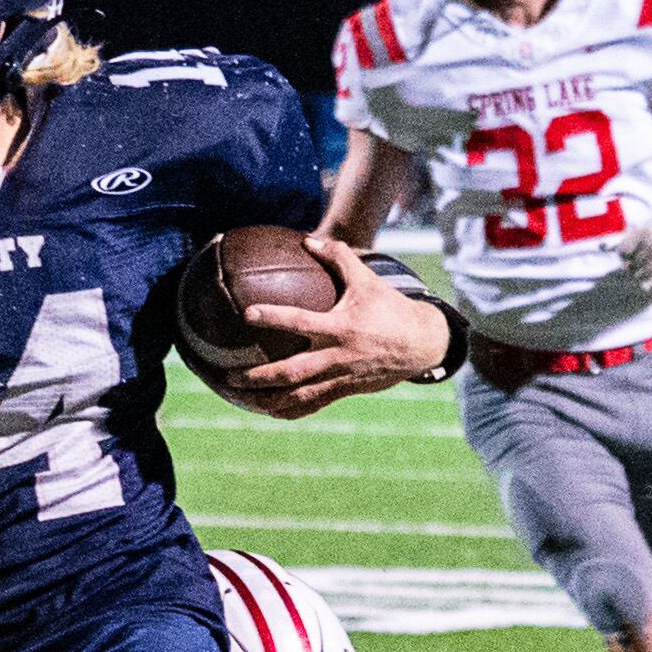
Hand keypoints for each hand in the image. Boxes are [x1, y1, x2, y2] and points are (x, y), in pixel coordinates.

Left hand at [227, 236, 452, 418]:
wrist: (421, 344)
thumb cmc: (390, 308)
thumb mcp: (367, 280)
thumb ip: (338, 257)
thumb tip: (307, 239)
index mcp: (340, 327)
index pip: (300, 322)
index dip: (274, 318)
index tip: (247, 314)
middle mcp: (337, 356)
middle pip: (292, 372)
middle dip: (259, 377)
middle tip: (231, 377)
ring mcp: (340, 378)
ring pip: (299, 396)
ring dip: (268, 400)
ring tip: (240, 399)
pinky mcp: (345, 391)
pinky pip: (313, 405)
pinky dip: (290, 411)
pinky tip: (268, 412)